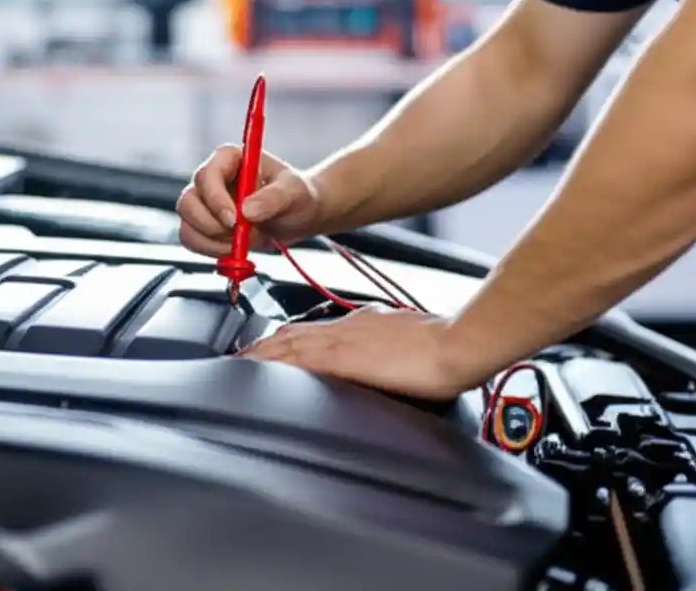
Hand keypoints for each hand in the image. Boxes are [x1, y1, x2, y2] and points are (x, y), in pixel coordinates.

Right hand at [176, 144, 321, 256]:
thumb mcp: (294, 193)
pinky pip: (192, 240)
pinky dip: (212, 250)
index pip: (208, 176)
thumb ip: (274, 198)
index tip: (235, 220)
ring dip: (213, 241)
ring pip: (187, 224)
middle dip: (211, 225)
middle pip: (188, 202)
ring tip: (243, 241)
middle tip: (239, 235)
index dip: (216, 200)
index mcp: (229, 159)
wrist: (296, 217)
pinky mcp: (202, 225)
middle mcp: (211, 178)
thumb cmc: (296, 196)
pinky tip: (234, 248)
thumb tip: (248, 210)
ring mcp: (203, 202)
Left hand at [239, 305, 481, 400]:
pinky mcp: (342, 358)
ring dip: (260, 356)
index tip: (266, 349)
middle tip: (239, 359)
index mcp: (358, 322)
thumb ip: (382, 339)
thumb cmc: (443, 341)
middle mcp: (344, 326)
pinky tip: (259, 373)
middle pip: (290, 335)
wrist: (457, 342)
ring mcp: (341, 340)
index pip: (311, 330)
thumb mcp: (404, 334)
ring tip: (238, 366)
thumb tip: (376, 348)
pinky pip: (297, 360)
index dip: (283, 340)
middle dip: (263, 348)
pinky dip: (274, 365)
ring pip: (286, 345)